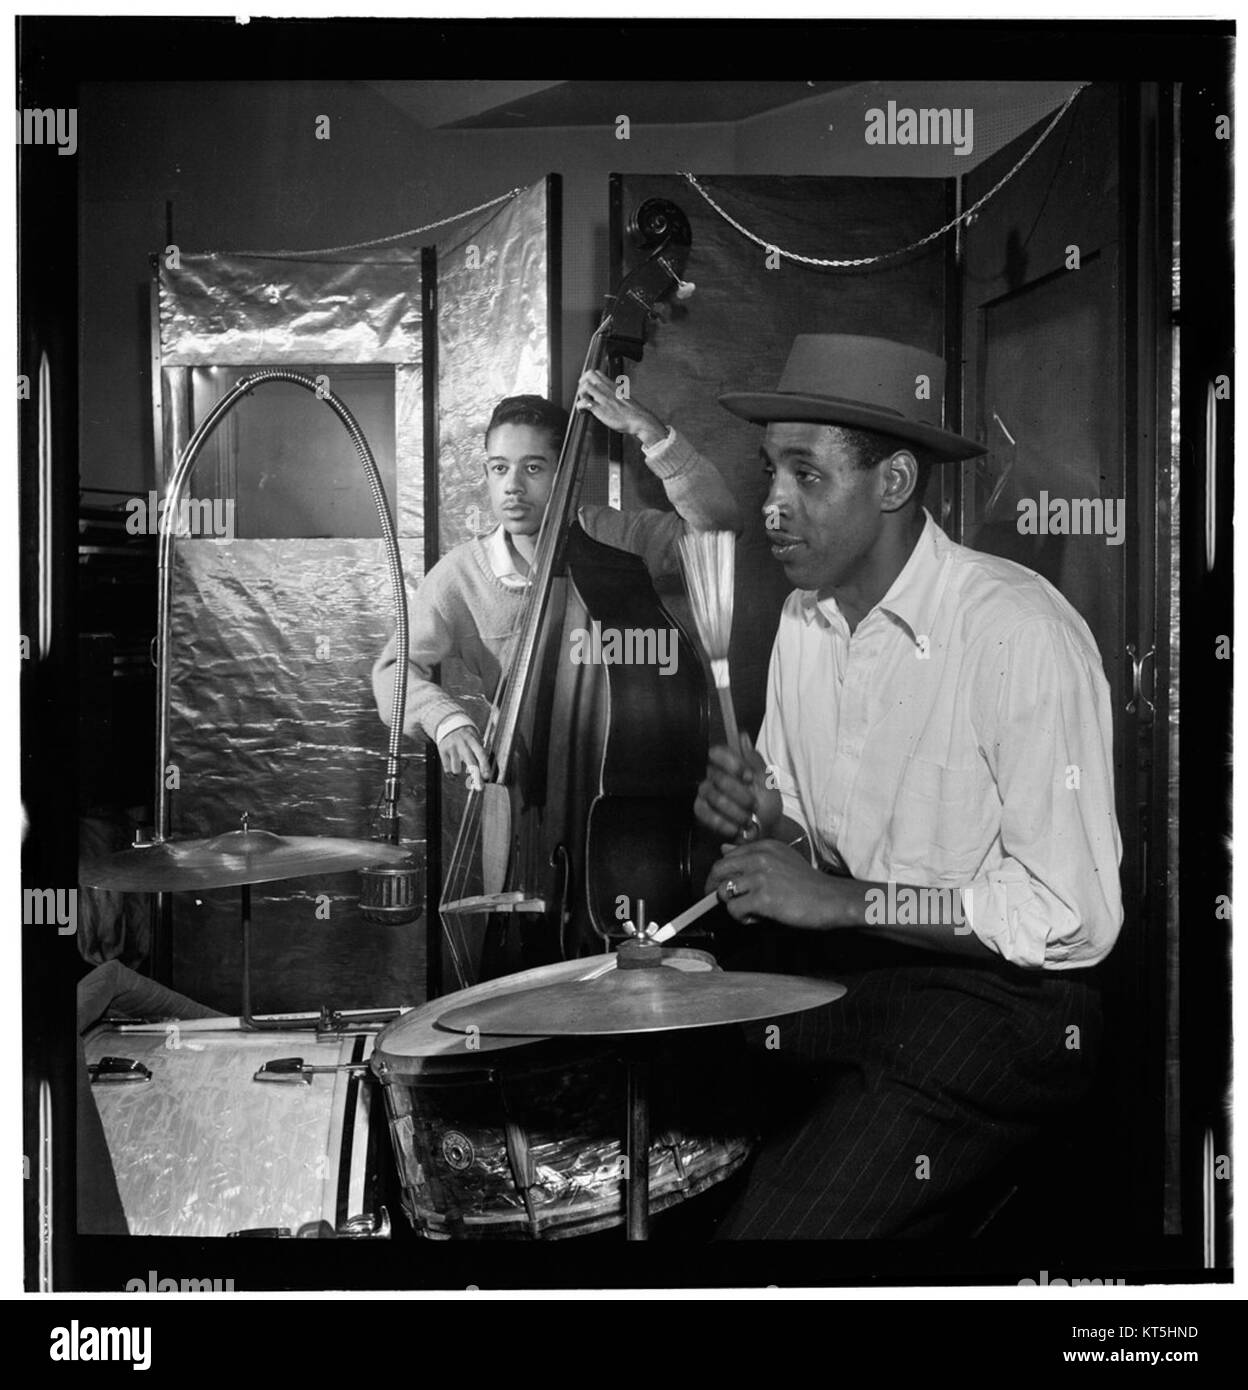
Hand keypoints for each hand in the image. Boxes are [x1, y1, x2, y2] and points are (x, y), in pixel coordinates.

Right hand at [438, 726, 492, 787]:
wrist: (448, 723)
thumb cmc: (466, 736)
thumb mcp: (474, 738)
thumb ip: (479, 752)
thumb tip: (484, 773)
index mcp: (473, 740)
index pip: (481, 753)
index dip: (484, 765)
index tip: (487, 776)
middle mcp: (463, 744)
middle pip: (471, 763)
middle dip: (476, 777)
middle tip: (480, 788)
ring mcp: (452, 747)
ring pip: (456, 769)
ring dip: (458, 772)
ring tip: (458, 766)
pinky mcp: (442, 750)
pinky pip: (447, 769)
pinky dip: (451, 773)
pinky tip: (452, 768)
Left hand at [575, 369, 666, 447]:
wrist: (640, 420)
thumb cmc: (634, 412)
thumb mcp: (624, 397)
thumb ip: (616, 394)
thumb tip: (611, 396)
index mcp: (612, 386)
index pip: (597, 373)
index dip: (588, 378)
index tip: (588, 387)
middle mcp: (607, 389)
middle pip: (589, 375)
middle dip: (582, 382)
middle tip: (583, 393)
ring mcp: (603, 398)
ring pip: (585, 386)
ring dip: (580, 394)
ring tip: (584, 402)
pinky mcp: (600, 409)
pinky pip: (584, 403)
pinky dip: (579, 406)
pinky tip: (583, 411)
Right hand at [694, 737, 780, 842]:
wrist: (767, 830)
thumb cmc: (767, 803)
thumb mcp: (767, 781)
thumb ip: (754, 760)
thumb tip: (742, 736)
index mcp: (730, 764)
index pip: (717, 752)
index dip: (731, 763)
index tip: (748, 777)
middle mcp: (713, 775)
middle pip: (717, 777)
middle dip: (739, 794)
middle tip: (754, 806)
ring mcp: (705, 793)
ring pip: (711, 795)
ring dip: (734, 811)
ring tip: (748, 820)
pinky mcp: (701, 811)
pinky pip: (704, 812)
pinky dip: (722, 822)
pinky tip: (735, 828)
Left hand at [707, 840, 850, 930]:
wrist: (832, 899)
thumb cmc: (809, 883)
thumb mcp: (780, 859)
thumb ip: (752, 854)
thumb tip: (724, 849)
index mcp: (764, 847)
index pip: (726, 856)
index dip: (720, 874)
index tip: (722, 886)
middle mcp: (760, 857)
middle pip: (718, 871)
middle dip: (715, 888)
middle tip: (724, 901)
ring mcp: (760, 877)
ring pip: (724, 892)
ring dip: (733, 905)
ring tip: (750, 910)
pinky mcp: (763, 898)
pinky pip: (735, 909)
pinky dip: (743, 918)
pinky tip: (758, 917)